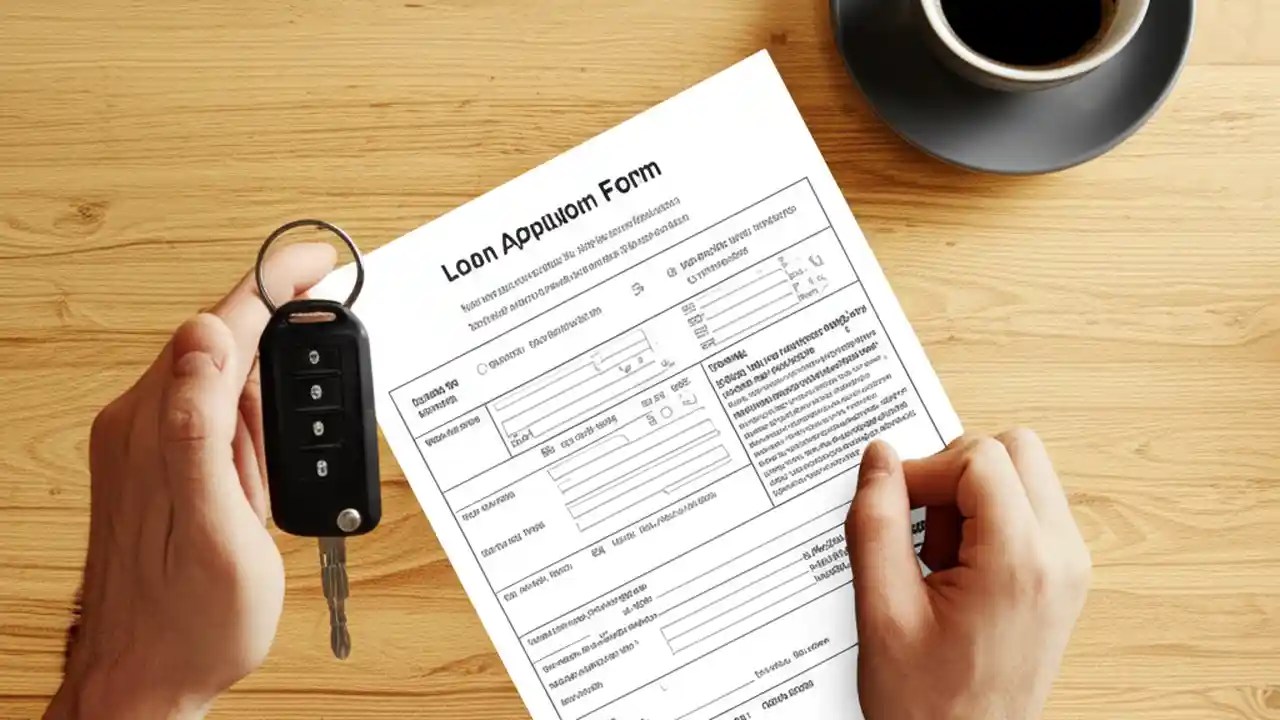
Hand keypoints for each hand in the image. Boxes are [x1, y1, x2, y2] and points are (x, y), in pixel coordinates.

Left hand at [45, 243, 336, 719]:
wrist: (146, 678)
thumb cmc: (189, 619)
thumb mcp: (216, 527)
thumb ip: (203, 427)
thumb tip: (208, 335)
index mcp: (156, 429)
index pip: (221, 327)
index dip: (274, 284)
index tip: (318, 258)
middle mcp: (141, 426)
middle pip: (217, 340)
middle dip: (278, 316)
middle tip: (330, 306)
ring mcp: (146, 445)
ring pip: (214, 370)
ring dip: (267, 360)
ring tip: (313, 368)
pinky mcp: (156, 464)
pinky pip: (207, 406)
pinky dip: (251, 399)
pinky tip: (273, 419)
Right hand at [846, 431, 1090, 719]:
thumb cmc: (931, 706)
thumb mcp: (882, 611)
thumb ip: (876, 522)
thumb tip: (879, 459)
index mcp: (1020, 564)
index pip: (979, 458)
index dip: (923, 468)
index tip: (891, 501)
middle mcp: (1060, 557)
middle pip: (1014, 449)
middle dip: (953, 471)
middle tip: (918, 526)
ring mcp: (1068, 566)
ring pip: (1023, 473)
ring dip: (971, 495)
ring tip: (937, 559)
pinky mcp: (1060, 575)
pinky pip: (1028, 507)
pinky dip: (986, 517)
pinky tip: (955, 567)